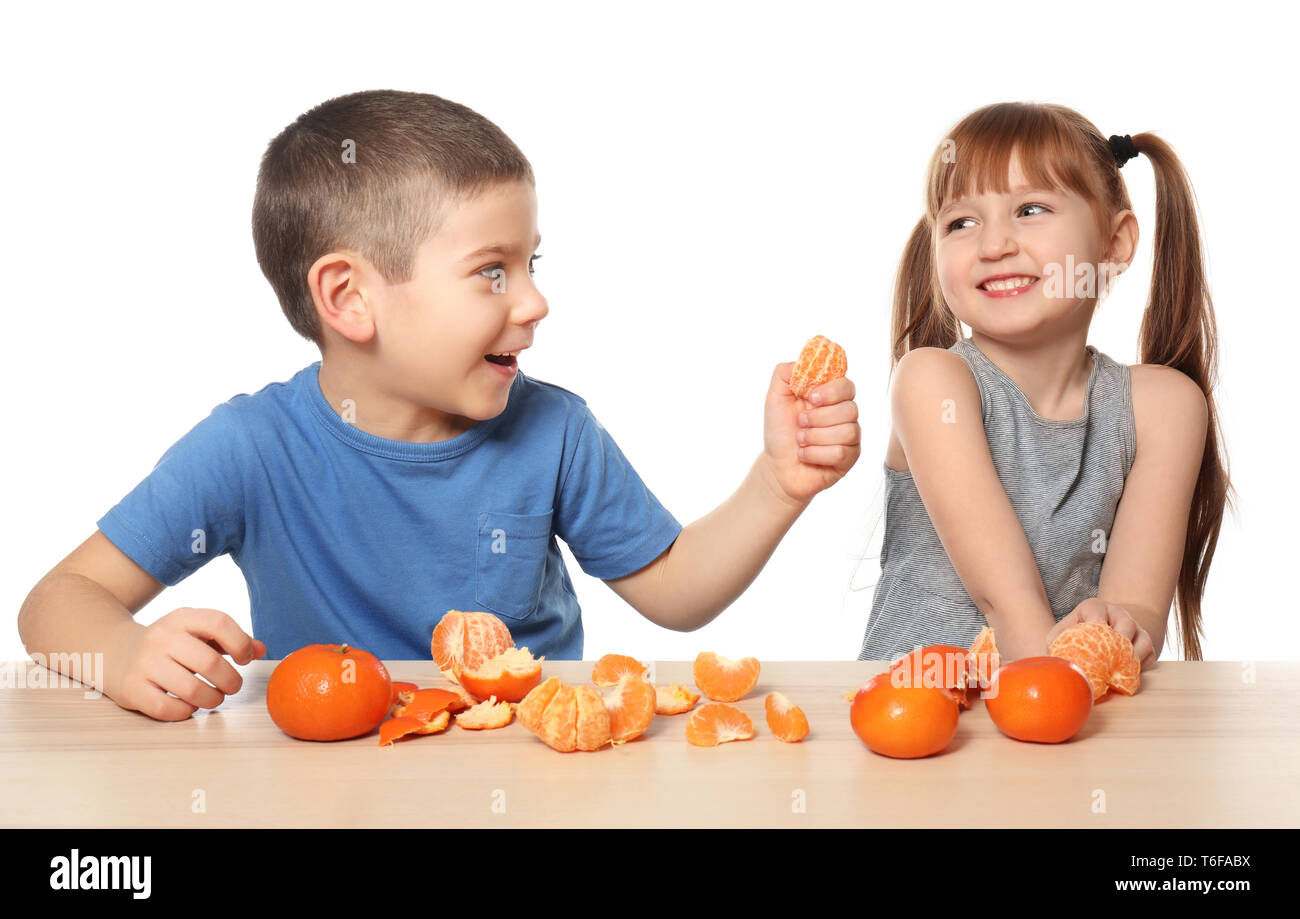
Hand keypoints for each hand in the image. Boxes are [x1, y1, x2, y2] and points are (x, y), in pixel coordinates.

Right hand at [106, 607, 265, 721]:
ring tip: (214, 697)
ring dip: (212, 699)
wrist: (112, 651)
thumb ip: (229, 640)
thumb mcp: (196, 632)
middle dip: (231, 681)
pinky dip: (186, 712)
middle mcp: (162, 637)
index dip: (240, 643)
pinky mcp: (132, 689)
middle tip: (232, 686)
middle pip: (210, 663)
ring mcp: (145, 663)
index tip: (245, 659)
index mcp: (183, 618)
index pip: (220, 622)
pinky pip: (168, 709)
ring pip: (191, 690)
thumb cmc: (168, 644)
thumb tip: (261, 650)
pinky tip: (188, 706)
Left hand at [761, 361, 861, 505]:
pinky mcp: (849, 458)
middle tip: (800, 423)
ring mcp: (850, 437)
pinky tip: (804, 455)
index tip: (811, 397)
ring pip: (848, 431)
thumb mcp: (775, 398)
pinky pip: (842, 452)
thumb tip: (805, 359)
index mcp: (831, 397)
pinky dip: (816, 453)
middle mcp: (845, 414)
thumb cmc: (780, 432)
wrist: (777, 467)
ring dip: (815, 437)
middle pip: (850, 408)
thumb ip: (786, 373)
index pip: (847, 385)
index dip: (832, 390)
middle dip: (818, 417)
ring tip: (800, 441)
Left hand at [1046, 598, 1156, 669]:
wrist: (1097, 636)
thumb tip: (1054, 663)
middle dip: (1118, 644)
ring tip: (1117, 673)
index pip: (1097, 610)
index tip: (1092, 642)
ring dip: (1132, 659)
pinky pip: (1149, 656)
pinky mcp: (1145, 643)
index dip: (1096, 624)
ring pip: (1143, 641)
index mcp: (1094, 607)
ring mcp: (1135, 628)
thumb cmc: (1075, 636)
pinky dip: (1139, 667)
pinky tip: (1125, 676)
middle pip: (1126, 624)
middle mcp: (1118, 614)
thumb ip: (1055, 644)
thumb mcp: (1061, 635)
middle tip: (1107, 663)